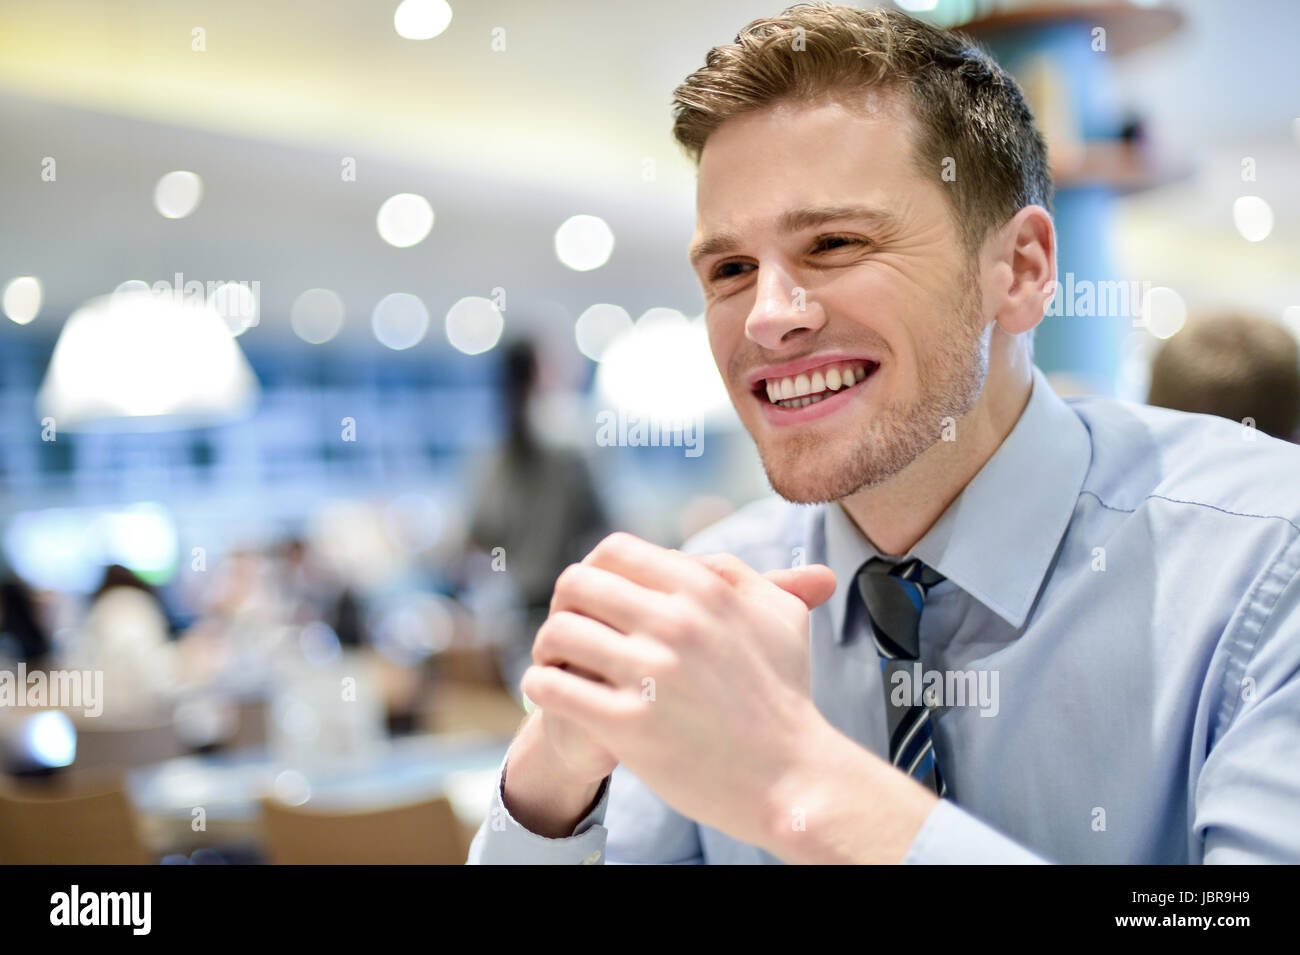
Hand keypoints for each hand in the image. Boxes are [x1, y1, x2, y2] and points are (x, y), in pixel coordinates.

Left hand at [521, 532, 836, 850]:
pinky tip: (554, 694)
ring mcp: (650, 674)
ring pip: (556, 634)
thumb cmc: (785, 697)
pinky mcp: (628, 726)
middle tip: (568, 634)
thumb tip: (695, 558)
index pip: (614, 551)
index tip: (593, 600)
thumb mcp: (779, 617)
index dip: (593, 571)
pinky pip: (552, 687)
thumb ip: (738, 575)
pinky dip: (541, 686)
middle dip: (563, 606)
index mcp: (703, 589)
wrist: (792, 779)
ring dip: (547, 648)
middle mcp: (675, 623)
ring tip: (556, 665)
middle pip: (575, 585)